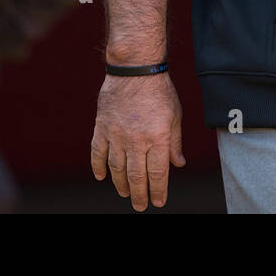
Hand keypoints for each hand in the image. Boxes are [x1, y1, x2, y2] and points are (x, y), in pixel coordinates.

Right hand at [90, 72, 184, 210]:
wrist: (135, 69)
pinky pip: (97, 152)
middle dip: (139, 194)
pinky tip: (101, 176)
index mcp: (158, 137)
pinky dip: (98, 166)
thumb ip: (175, 142)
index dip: (158, 191)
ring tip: (124, 193)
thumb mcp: (175, 115)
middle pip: (136, 176)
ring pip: (116, 168)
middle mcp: (136, 139)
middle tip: (140, 206)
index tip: (159, 202)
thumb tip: (178, 164)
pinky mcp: (102, 127)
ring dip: (120, 184)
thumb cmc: (159, 91)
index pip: (158, 173)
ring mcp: (116, 134)